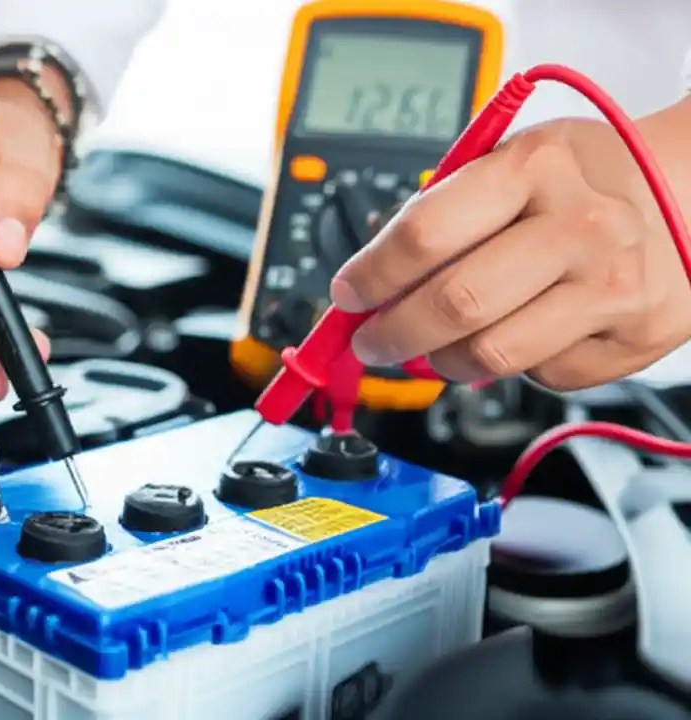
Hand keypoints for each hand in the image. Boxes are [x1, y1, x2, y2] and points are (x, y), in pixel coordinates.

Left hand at [331, 119, 690, 390]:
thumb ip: (443, 215)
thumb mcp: (512, 163)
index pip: (424, 235)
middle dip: (392, 333)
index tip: (347, 293)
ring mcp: (612, 287)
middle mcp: (579, 228)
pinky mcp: (633, 337)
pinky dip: (511, 364)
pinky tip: (518, 332)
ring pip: (491, 354)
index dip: (370, 274)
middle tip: (370, 340)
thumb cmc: (585, 177)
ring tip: (431, 347)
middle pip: (453, 304)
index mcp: (535, 169)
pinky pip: (541, 374)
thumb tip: (369, 282)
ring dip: (442, 360)